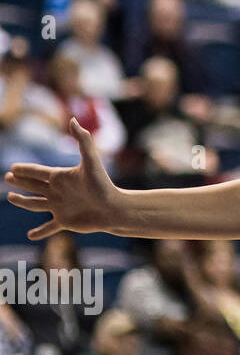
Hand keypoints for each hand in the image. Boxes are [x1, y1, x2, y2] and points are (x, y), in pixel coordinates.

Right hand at [5, 117, 123, 238]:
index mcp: (61, 177)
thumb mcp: (91, 162)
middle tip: (7, 177)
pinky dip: (40, 232)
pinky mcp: (64, 221)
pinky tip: (31, 236)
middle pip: (34, 185)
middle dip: (20, 181)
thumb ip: (83, 140)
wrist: (115, 208)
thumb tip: (73, 119)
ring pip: (36, 204)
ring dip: (23, 201)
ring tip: (11, 198)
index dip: (24, 170)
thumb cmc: (103, 185)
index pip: (37, 172)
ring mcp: (60, 207)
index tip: (13, 167)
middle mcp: (58, 192)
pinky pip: (49, 227)